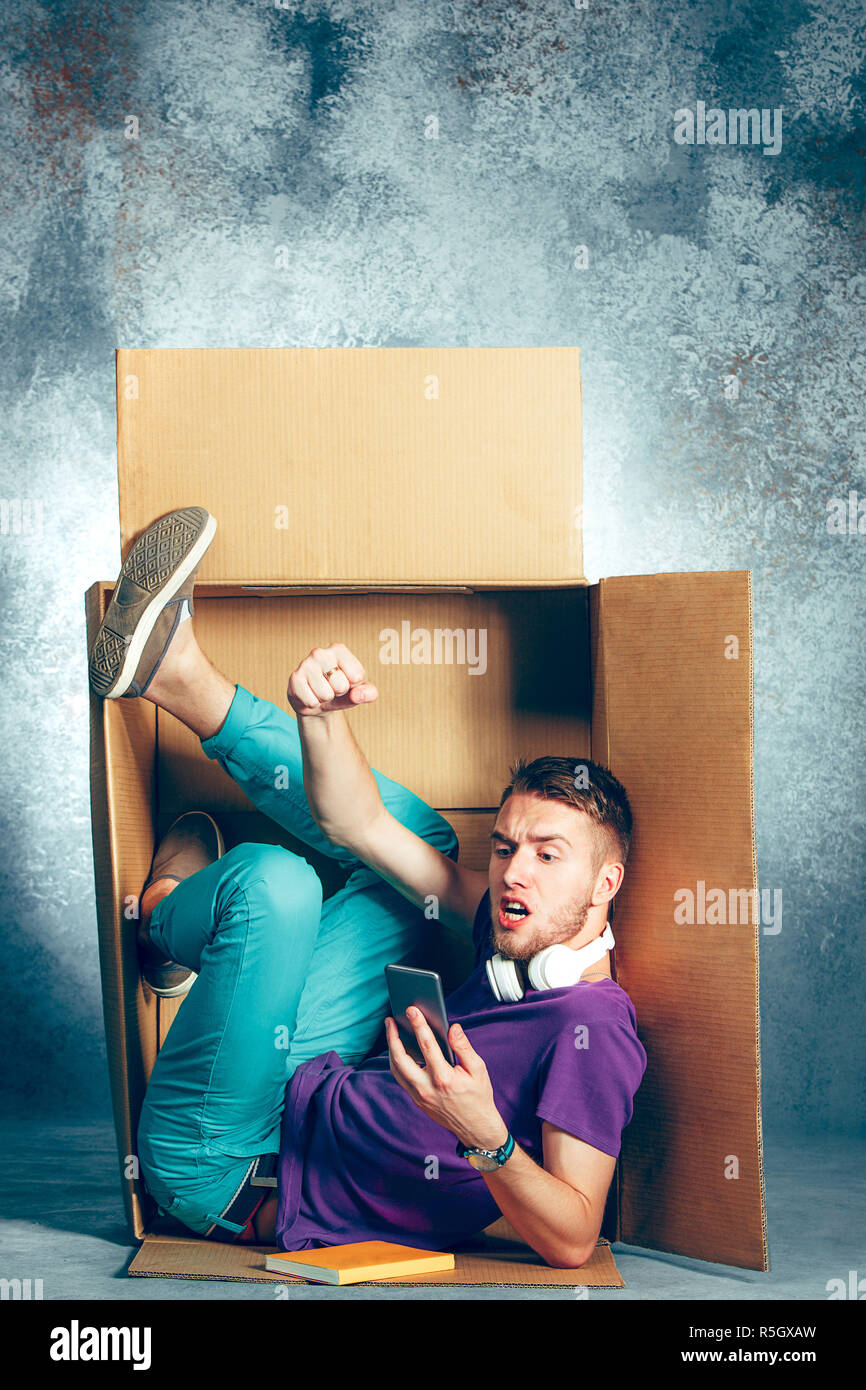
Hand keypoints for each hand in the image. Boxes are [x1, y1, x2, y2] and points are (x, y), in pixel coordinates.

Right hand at [287, 643, 378, 717]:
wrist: (319, 701)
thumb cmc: (343, 691)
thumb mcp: (361, 691)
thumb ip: (369, 693)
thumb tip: (357, 696)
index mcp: (339, 650)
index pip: (356, 676)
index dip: (354, 685)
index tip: (347, 681)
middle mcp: (320, 653)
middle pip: (340, 686)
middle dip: (339, 693)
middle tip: (332, 688)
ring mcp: (305, 665)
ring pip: (325, 695)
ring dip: (325, 699)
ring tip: (322, 692)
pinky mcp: (294, 679)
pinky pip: (311, 701)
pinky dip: (314, 704)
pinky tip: (311, 695)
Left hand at [384, 1009, 508, 1150]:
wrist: (475, 1127)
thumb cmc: (479, 1096)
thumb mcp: (478, 1069)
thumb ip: (463, 1047)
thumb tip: (453, 1028)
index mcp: (444, 1078)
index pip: (427, 1045)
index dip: (418, 1025)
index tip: (411, 1010)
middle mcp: (427, 1088)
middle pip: (401, 1059)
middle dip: (393, 1037)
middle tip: (390, 1021)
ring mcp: (419, 1096)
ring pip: (396, 1070)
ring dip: (391, 1049)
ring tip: (392, 1032)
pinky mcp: (417, 1100)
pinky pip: (401, 1078)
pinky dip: (397, 1063)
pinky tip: (400, 1051)